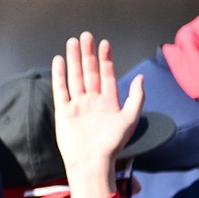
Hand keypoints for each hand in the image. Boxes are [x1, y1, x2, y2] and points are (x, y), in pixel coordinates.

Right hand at [52, 32, 144, 197]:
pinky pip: (60, 89)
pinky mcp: (63, 112)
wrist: (91, 162)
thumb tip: (140, 77)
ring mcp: (77, 105)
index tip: (104, 43)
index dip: (106, 59)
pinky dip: (59, 75)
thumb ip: (136, 97)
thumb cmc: (112, 143)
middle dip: (88, 53)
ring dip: (74, 59)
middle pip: (89, 71)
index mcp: (108, 101)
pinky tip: (59, 61)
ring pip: (75, 77)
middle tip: (86, 35)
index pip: (106, 74)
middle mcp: (92, 101)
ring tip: (72, 42)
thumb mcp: (130, 118)